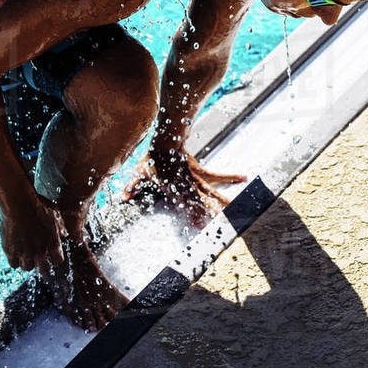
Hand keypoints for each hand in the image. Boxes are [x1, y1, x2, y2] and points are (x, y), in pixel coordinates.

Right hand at [0, 199, 63, 273]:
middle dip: (42, 265)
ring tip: (25, 254)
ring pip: (27, 268)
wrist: (18, 204)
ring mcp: (25, 253)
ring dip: (27, 262)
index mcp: (53, 243)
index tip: (51, 255)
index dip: (55, 258)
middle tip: (38, 257)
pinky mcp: (11, 251)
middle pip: (44, 269)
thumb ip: (60, 226)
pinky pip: (13, 264)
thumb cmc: (37, 206)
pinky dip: (14, 260)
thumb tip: (63, 234)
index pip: (58, 261)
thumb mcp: (54, 213)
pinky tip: (15, 251)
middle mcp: (40, 251)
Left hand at [123, 148, 246, 228]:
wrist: (166, 139)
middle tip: (226, 225)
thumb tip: (122, 198)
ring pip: (213, 192)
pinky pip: (218, 176)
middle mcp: (189, 186)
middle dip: (215, 215)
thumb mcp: (140, 174)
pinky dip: (230, 176)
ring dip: (224, 202)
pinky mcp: (201, 171)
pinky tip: (244, 177)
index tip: (205, 228)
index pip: (188, 207)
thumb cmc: (152, 159)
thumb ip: (133, 186)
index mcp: (176, 190)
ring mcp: (197, 179)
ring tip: (237, 211)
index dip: (197, 217)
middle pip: (204, 202)